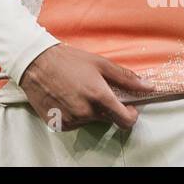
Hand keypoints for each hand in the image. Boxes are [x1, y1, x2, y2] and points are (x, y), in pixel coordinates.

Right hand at [19, 43, 156, 132]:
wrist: (35, 62)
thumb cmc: (66, 60)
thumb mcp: (100, 63)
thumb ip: (126, 78)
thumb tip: (148, 87)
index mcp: (99, 96)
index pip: (126, 120)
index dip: (131, 115)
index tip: (129, 108)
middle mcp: (86, 112)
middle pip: (108, 119)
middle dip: (106, 107)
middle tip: (94, 90)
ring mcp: (71, 120)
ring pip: (90, 121)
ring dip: (89, 110)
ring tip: (76, 91)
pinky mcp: (59, 123)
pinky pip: (75, 123)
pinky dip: (74, 114)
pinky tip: (67, 98)